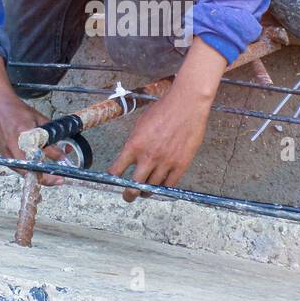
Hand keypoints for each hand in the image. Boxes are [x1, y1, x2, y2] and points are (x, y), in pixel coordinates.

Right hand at [0, 52, 63, 184]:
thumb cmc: (19, 112)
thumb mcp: (39, 119)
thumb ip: (51, 135)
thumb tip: (63, 151)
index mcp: (24, 132)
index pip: (43, 149)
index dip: (56, 157)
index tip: (64, 161)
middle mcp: (14, 144)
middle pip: (31, 168)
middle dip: (46, 177)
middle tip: (59, 180)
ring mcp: (7, 151)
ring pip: (24, 172)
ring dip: (38, 178)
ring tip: (51, 179)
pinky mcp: (3, 155)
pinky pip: (18, 169)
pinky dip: (29, 173)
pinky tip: (38, 173)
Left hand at [107, 37, 225, 201]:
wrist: (186, 105)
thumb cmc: (163, 109)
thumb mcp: (140, 124)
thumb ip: (134, 142)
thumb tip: (130, 156)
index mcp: (134, 145)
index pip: (117, 170)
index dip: (113, 178)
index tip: (114, 180)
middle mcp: (148, 157)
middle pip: (134, 186)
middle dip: (129, 194)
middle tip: (128, 196)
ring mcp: (165, 162)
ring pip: (152, 188)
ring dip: (146, 192)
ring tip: (145, 192)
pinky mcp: (181, 164)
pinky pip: (169, 184)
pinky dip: (163, 188)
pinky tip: (160, 187)